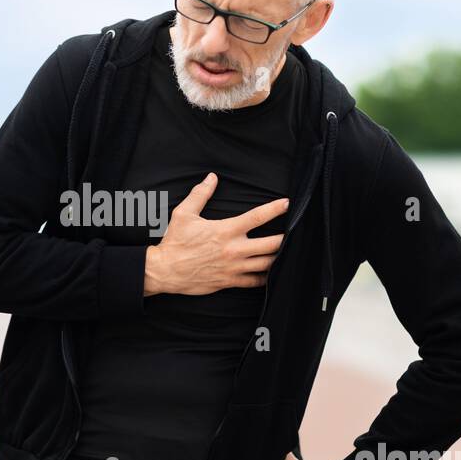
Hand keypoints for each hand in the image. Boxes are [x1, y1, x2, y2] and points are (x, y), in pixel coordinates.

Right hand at [143, 172, 287, 296]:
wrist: (165, 271)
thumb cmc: (174, 242)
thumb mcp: (184, 214)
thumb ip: (200, 194)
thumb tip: (211, 177)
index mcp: (226, 230)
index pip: (257, 217)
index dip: (275, 209)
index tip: (288, 203)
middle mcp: (234, 249)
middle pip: (271, 244)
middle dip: (286, 238)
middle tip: (295, 232)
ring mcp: (233, 267)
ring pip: (267, 264)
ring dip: (279, 257)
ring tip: (288, 251)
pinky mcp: (230, 281)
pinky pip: (255, 281)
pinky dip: (266, 277)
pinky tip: (272, 272)